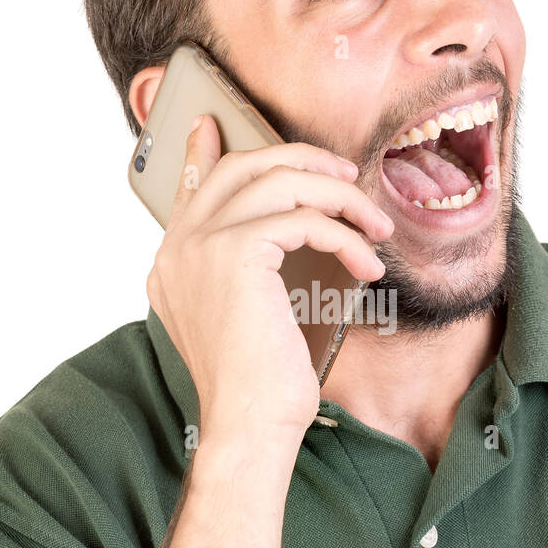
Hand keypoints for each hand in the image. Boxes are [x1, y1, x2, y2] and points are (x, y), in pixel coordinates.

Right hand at [146, 114, 393, 440]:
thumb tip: (287, 232)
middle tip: (345, 175)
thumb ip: (247, 271)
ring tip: (375, 226)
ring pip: (280, 183)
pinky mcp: (234, 254)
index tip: (215, 124)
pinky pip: (303, 220)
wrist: (250, 423)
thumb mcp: (249, 317)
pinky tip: (368, 265)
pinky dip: (346, 237)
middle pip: (241, 168)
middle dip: (301, 159)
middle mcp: (177, 248)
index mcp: (173, 263)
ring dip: (340, 198)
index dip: (205, 151)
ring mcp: (200, 246)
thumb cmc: (259, 385)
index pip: (193, 188)